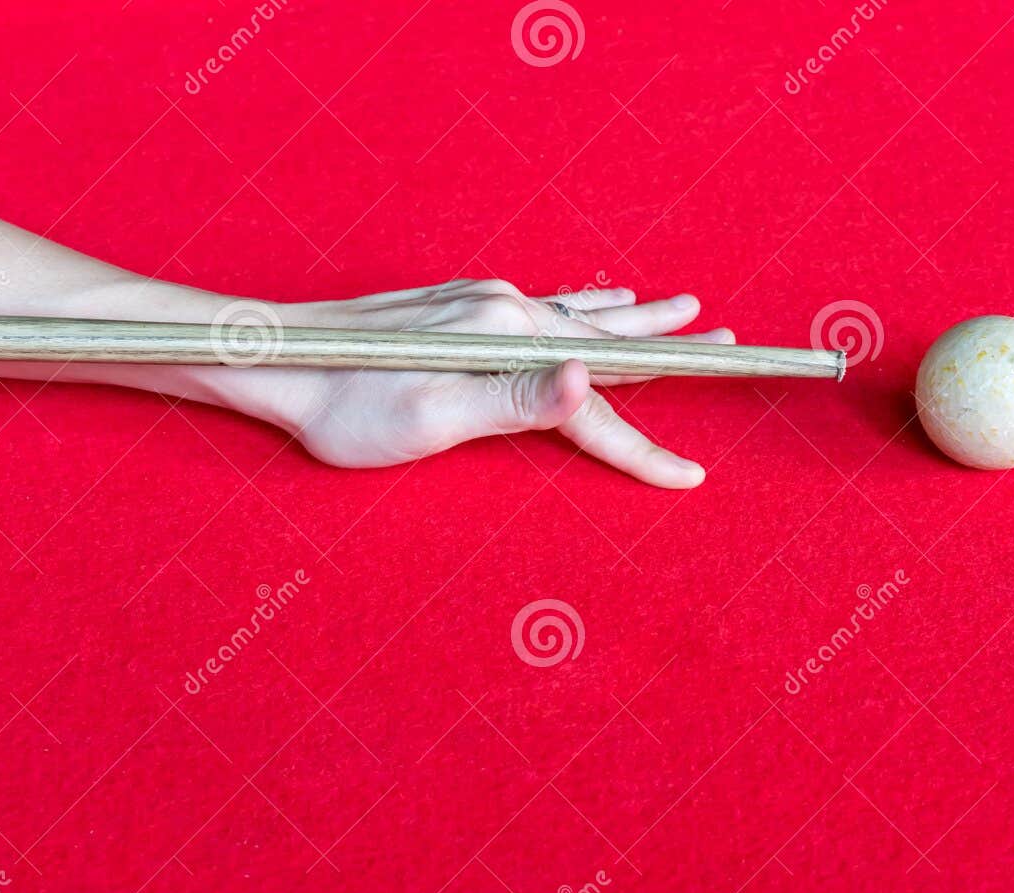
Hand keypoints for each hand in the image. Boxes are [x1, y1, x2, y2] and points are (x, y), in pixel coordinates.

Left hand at [251, 279, 733, 487]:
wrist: (282, 359)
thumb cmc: (348, 406)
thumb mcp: (430, 417)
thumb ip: (516, 399)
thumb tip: (589, 377)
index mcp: (507, 340)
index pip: (596, 406)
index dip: (645, 449)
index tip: (693, 477)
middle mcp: (507, 310)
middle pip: (609, 339)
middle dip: (672, 349)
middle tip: (732, 343)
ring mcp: (487, 301)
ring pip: (584, 314)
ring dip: (638, 318)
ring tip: (686, 309)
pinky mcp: (466, 303)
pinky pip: (551, 301)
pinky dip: (590, 303)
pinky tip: (601, 294)